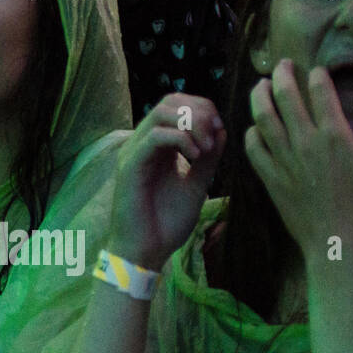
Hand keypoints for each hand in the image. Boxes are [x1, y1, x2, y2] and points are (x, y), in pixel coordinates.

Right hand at [110, 93, 225, 269]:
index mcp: (158, 146)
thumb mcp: (197, 185)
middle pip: (169, 101)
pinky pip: (155, 137)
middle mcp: (143, 143)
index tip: (221, 130)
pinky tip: (195, 159)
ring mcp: (134, 152)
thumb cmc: (166, 222)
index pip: (177, 105)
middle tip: (214, 137)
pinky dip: (181, 140)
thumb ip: (208, 159)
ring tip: (206, 150)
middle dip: (199, 111)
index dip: (203, 109)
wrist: (146, 251)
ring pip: (161, 112)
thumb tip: (222, 130)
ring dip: (192, 125)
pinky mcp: (130, 165)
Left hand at [245, 60, 352, 260]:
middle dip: (282, 75)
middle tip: (281, 64)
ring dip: (260, 97)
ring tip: (261, 85)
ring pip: (263, 118)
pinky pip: (253, 148)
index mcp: (335, 137)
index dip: (317, 77)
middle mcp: (305, 143)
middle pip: (285, 97)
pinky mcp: (270, 178)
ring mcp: (284, 160)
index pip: (321, 93)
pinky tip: (253, 128)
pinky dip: (251, 133)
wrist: (339, 243)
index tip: (316, 70)